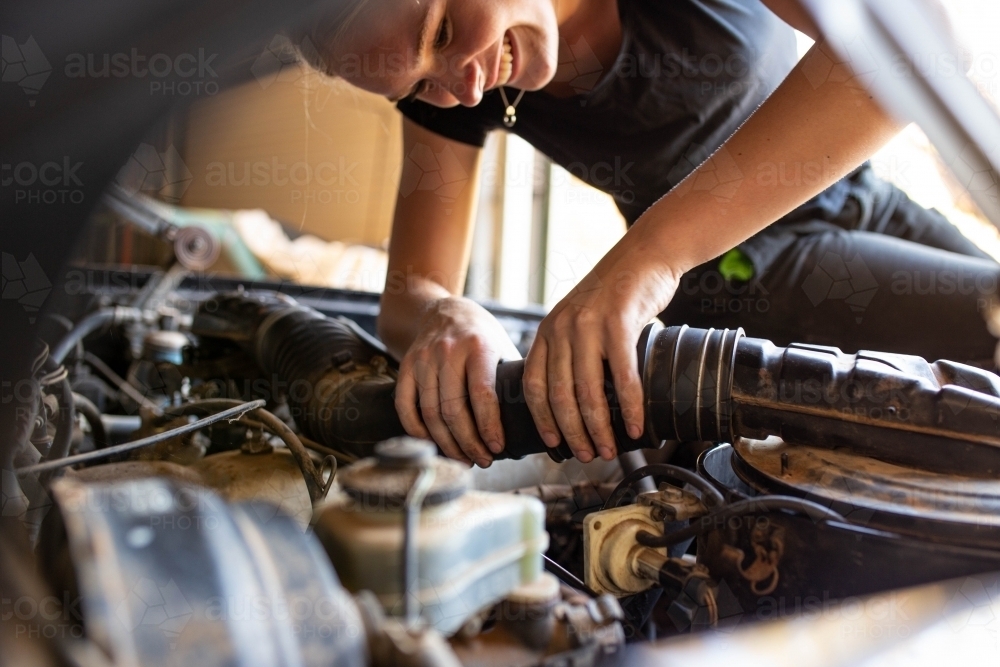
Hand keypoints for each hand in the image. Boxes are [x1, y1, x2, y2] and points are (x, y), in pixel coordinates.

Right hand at [394, 296, 521, 466]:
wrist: (446, 311)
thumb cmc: (482, 337)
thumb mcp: (503, 347)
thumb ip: (512, 378)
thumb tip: (535, 420)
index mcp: (478, 346)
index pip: (482, 394)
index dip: (489, 426)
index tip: (497, 448)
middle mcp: (448, 351)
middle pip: (453, 409)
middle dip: (469, 442)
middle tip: (483, 460)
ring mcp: (424, 358)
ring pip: (430, 413)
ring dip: (446, 443)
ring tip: (463, 458)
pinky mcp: (406, 365)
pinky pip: (405, 405)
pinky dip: (416, 430)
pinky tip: (433, 444)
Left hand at [523, 252, 680, 462]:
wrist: (644, 256)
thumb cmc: (615, 295)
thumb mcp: (578, 320)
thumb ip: (570, 352)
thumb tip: (575, 401)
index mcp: (547, 332)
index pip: (534, 385)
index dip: (542, 420)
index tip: (554, 444)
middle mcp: (561, 329)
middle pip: (560, 395)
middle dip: (573, 433)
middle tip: (588, 456)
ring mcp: (588, 325)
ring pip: (588, 391)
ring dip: (600, 428)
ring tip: (610, 449)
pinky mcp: (619, 323)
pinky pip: (623, 375)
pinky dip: (630, 406)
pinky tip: (636, 426)